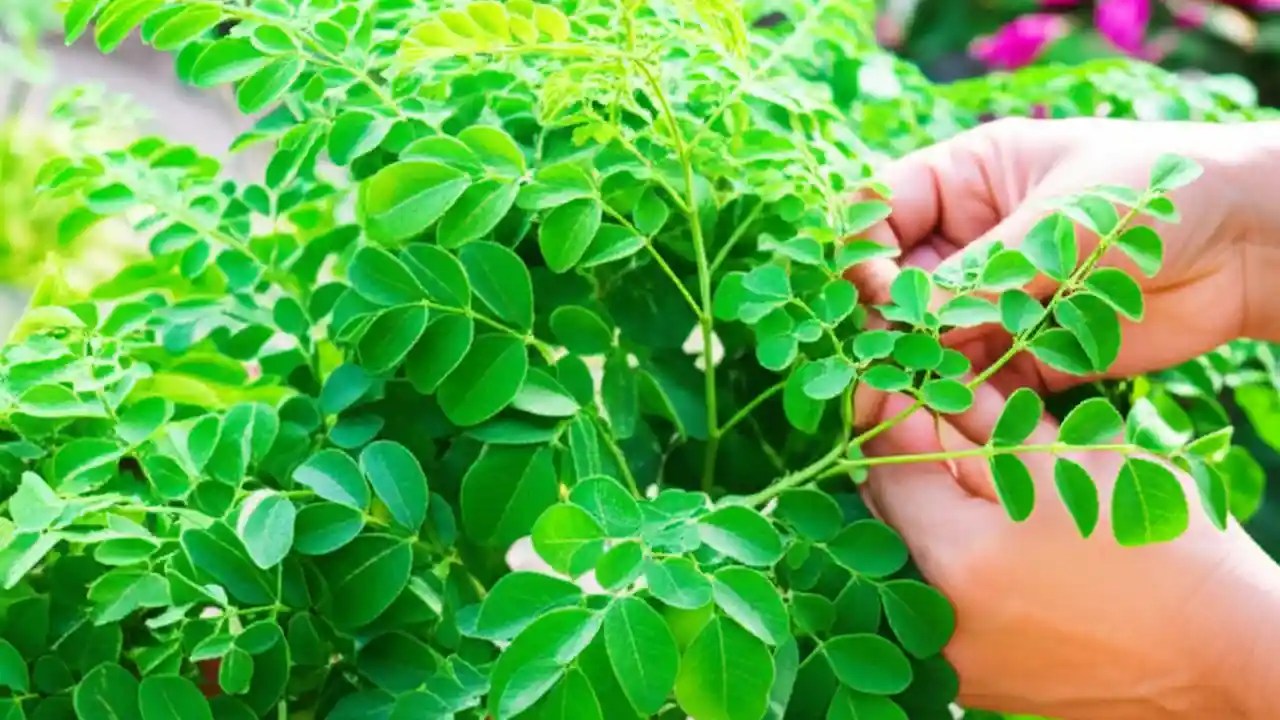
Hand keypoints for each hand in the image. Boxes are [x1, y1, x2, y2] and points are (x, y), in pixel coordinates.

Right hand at [852, 117, 1279, 397]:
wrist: (1253, 243)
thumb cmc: (1158, 193)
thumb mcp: (1060, 220)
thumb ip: (983, 273)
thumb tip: (907, 323)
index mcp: (967, 179)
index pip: (883, 210)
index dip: (865, 251)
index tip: (878, 293)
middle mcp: (971, 239)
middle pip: (897, 284)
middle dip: (891, 322)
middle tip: (891, 359)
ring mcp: (998, 299)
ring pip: (933, 340)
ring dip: (925, 369)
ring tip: (922, 399)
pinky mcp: (1029, 353)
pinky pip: (980, 381)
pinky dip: (969, 402)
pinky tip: (967, 417)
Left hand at [860, 384, 1279, 719]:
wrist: (1227, 652)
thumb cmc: (1162, 549)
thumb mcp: (1072, 465)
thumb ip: (985, 428)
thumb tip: (928, 395)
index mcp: (959, 560)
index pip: (888, 469)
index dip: (898, 419)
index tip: (916, 389)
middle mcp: (941, 622)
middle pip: (889, 518)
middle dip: (907, 463)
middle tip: (941, 424)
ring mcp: (958, 663)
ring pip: (910, 562)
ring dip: (925, 513)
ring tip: (973, 477)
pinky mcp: (981, 685)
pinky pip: (939, 606)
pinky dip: (950, 564)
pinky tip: (991, 535)